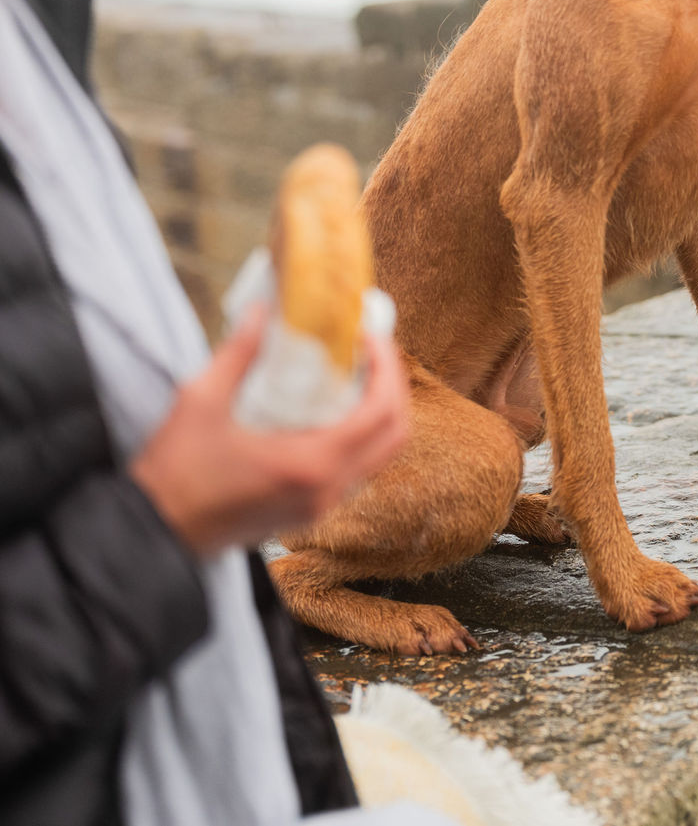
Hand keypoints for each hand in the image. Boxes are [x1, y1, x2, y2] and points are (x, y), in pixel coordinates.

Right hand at [130, 312, 409, 559]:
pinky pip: (357, 470)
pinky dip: (361, 437)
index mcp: (312, 464)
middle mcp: (328, 489)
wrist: (153, 535)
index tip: (369, 336)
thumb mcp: (201, 402)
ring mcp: (322, 505)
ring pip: (380, 456)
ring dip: (381, 413)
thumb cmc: (174, 474)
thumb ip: (238, 353)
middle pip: (395, 435)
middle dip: (394, 387)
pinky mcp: (309, 512)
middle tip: (372, 352)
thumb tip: (262, 311)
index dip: (386, 367)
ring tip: (357, 374)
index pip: (382, 411)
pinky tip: (334, 409)